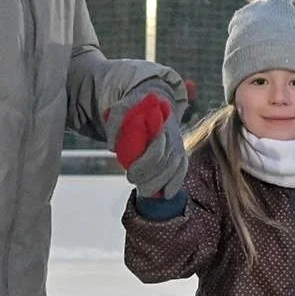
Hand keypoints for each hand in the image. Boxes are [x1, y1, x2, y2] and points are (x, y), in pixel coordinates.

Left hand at [105, 80, 187, 198]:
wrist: (154, 101)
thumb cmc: (134, 108)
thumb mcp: (120, 109)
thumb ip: (114, 125)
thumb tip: (112, 148)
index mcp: (159, 126)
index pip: (156, 153)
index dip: (144, 167)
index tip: (130, 173)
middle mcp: (172, 137)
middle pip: (166, 165)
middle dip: (151, 179)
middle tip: (133, 182)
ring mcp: (178, 144)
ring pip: (175, 170)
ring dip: (160, 184)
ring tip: (145, 192)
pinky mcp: (180, 152)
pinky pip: (182, 170)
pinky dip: (176, 183)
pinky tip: (166, 194)